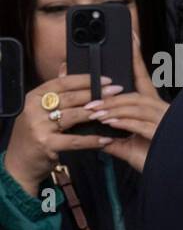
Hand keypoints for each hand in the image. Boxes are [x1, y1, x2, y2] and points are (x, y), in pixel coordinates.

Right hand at [2, 70, 121, 196]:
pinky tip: (106, 139)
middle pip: (70, 98)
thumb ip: (55, 90)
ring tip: (113, 112)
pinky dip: (92, 140)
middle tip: (116, 92)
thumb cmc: (35, 134)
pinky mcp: (46, 144)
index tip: (106, 79)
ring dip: (95, 114)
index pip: (62, 82)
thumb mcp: (40, 109)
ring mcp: (39, 127)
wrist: (19, 162)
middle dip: (96, 94)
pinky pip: (74, 140)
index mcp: (34, 97)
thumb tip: (65, 66)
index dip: (85, 80)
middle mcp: (34, 109)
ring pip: (73, 116)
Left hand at [94, 35, 168, 173]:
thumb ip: (113, 137)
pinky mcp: (161, 134)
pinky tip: (108, 123)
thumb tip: (95, 132)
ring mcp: (163, 121)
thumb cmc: (154, 158)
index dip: (136, 56)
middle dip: (110, 94)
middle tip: (88, 99)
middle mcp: (161, 110)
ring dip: (112, 108)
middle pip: (133, 93)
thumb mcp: (128, 146)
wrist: (172, 178)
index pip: (143, 77)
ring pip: (135, 107)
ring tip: (93, 112)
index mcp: (154, 107)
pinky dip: (122, 122)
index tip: (129, 36)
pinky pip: (139, 124)